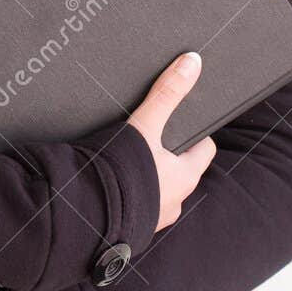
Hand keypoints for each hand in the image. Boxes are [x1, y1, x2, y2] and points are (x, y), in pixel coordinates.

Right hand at [127, 51, 215, 231]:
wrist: (87, 219)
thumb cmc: (120, 173)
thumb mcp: (145, 126)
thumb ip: (167, 94)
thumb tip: (192, 61)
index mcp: (184, 177)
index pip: (204, 150)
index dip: (196, 134)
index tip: (183, 123)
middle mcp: (175, 202)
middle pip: (180, 171)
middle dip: (168, 155)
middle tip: (151, 137)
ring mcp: (153, 219)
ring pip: (159, 191)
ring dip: (149, 178)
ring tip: (128, 160)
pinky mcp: (131, 229)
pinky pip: (137, 207)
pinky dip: (130, 194)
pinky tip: (112, 183)